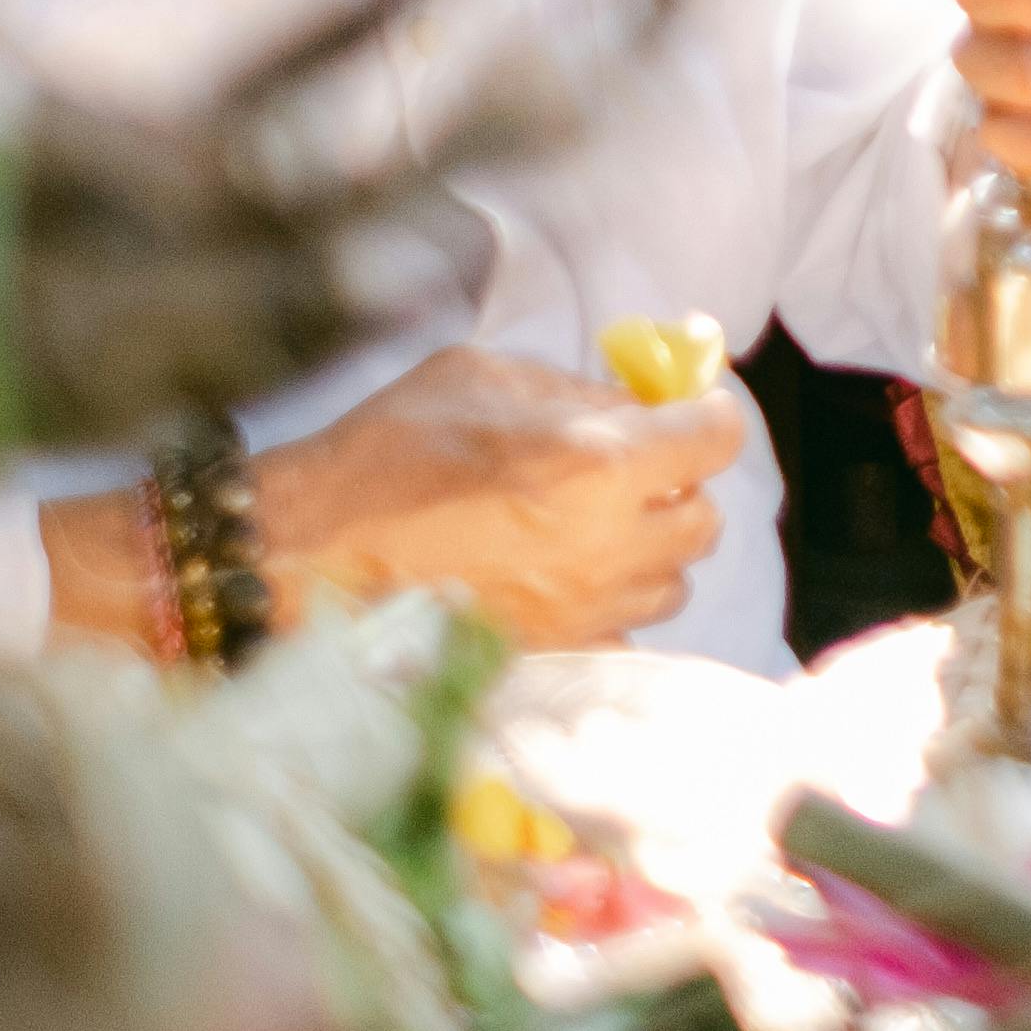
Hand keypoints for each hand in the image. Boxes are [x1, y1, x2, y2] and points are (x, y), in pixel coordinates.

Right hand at [256, 341, 745, 649]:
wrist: (313, 549)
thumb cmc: (391, 450)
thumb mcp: (487, 379)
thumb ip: (574, 391)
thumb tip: (630, 405)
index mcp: (602, 464)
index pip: (717, 439)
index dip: (708, 416)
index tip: (689, 409)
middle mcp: (610, 543)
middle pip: (703, 518)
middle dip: (678, 487)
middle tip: (635, 469)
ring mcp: (585, 607)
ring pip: (670, 582)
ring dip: (650, 550)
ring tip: (599, 527)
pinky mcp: (552, 652)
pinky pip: (621, 633)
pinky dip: (612, 606)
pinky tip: (571, 580)